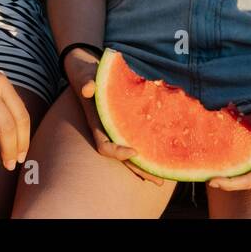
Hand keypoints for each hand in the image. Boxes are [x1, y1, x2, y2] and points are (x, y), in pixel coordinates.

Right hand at [64, 50, 165, 184]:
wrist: (87, 71)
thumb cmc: (88, 74)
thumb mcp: (86, 75)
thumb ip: (87, 82)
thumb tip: (88, 89)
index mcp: (97, 123)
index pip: (104, 146)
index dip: (118, 152)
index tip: (135, 152)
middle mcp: (107, 130)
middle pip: (122, 157)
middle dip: (139, 169)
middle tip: (159, 181)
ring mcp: (116, 129)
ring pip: (131, 153)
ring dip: (146, 165)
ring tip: (164, 176)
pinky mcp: (125, 124)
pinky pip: (137, 141)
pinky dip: (148, 150)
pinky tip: (163, 155)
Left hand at [207, 107, 250, 192]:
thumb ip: (249, 121)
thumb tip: (228, 112)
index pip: (248, 181)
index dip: (229, 183)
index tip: (212, 181)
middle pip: (245, 181)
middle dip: (225, 179)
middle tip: (204, 173)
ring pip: (248, 176)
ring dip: (231, 172)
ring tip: (211, 165)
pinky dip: (239, 166)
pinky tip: (226, 158)